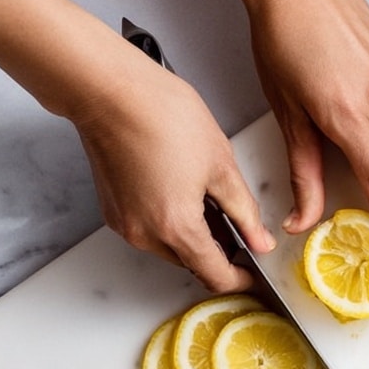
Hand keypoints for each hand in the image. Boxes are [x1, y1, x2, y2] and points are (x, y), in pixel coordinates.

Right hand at [74, 51, 275, 291]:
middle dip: (218, 252)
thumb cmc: (161, 114)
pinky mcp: (113, 211)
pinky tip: (182, 192)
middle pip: (191, 263)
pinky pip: (149, 230)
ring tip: (208, 198)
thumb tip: (260, 241)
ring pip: (169, 248)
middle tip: (238, 224)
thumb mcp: (221, 164)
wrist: (109, 89)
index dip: (241, 279)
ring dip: (193, 236)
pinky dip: (169, 222)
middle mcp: (145, 234)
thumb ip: (244, 211)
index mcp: (177, 227)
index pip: (215, 276)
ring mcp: (125, 224)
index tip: (254, 271)